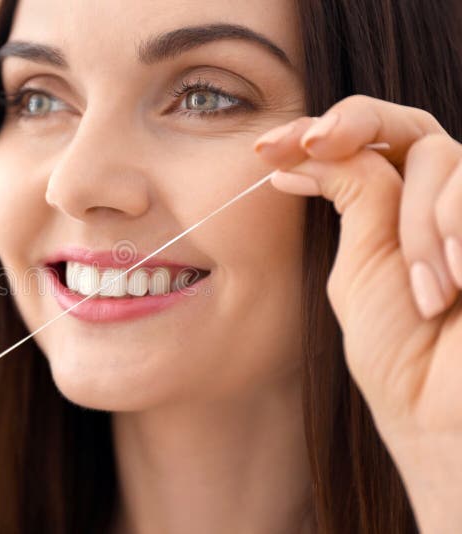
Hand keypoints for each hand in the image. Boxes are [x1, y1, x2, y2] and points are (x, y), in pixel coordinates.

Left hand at [253, 95, 461, 532]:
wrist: (449, 415)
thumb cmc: (402, 354)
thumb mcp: (360, 266)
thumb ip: (356, 198)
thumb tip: (310, 149)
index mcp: (399, 212)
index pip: (368, 142)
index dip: (318, 131)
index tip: (265, 148)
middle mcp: (442, 202)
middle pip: (406, 128)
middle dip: (354, 126)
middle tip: (312, 144)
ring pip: (440, 155)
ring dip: (419, 221)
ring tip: (425, 294)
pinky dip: (454, 224)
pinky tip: (454, 281)